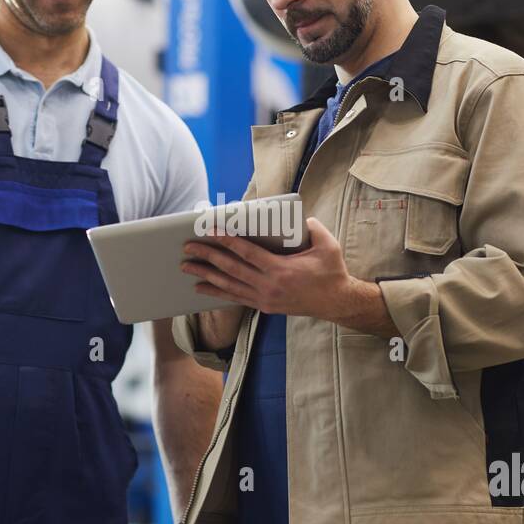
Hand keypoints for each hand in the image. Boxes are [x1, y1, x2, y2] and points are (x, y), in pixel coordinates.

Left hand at [181, 217, 356, 320]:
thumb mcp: (327, 245)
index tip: (209, 230)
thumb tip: (297, 216)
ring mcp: (264, 299)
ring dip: (205, 276)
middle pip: (231, 269)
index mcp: (281, 270)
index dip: (226, 240)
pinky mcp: (264, 306)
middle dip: (207, 256)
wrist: (337, 302)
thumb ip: (312, 227)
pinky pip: (235, 298)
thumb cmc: (332, 271)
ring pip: (228, 286)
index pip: (246, 252)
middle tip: (187, 247)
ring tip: (187, 267)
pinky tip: (201, 287)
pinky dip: (217, 292)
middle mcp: (269, 286)